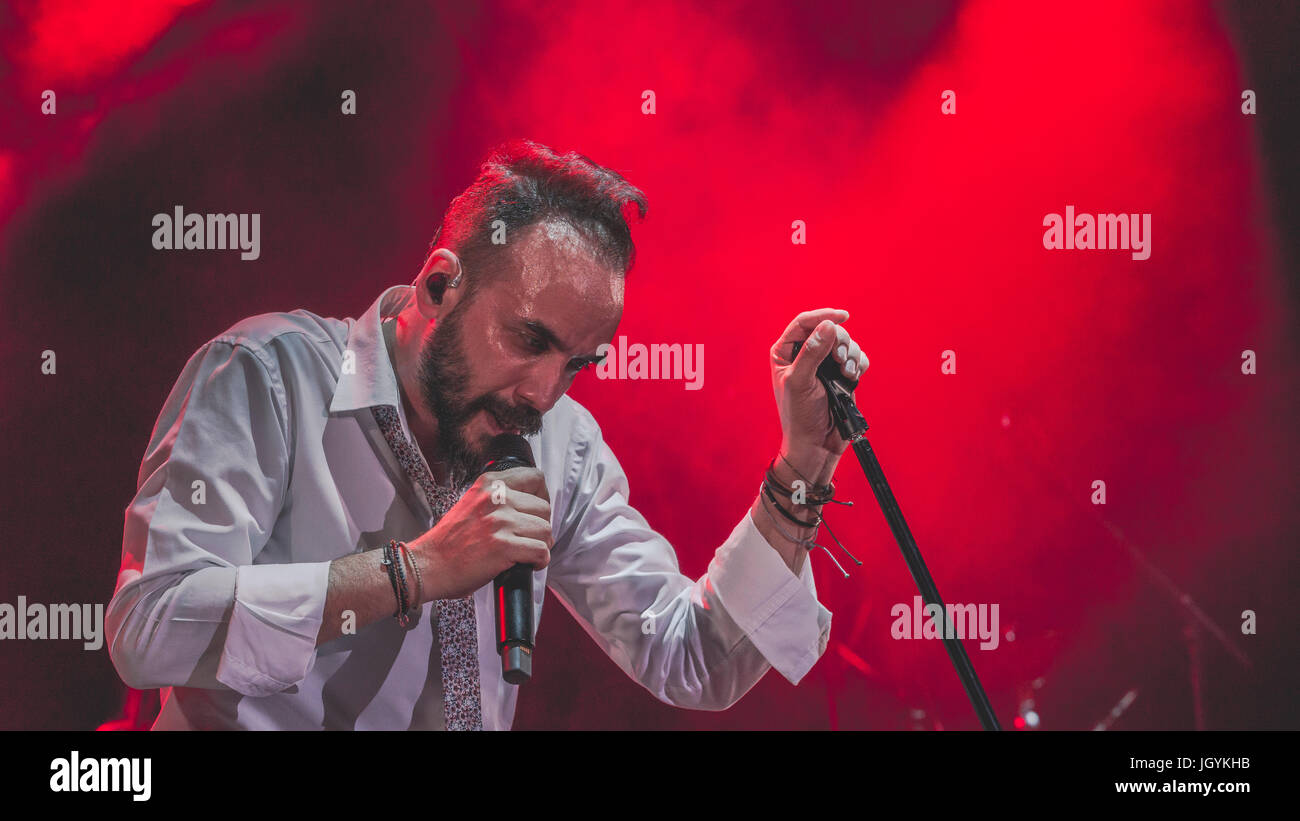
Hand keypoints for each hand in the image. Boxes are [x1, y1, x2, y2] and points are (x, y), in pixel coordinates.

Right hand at [408, 466, 552, 601]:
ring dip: (541, 544)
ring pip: (545, 530)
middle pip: (544, 507)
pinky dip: (540, 561)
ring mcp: (500, 521)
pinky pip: (541, 551)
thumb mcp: (472, 504)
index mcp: (489, 484)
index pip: (534, 477)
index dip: (541, 496)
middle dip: (541, 526)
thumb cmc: (448, 542)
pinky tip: (528, 564)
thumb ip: (499, 499)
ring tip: (526, 553)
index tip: (536, 512)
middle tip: (529, 538)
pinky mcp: (504, 546)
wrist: (427, 565)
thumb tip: (531, 506)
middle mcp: (496, 498)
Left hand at [769, 308, 867, 475]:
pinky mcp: (842, 375)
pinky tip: (853, 377)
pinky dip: (859, 363)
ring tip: (847, 373)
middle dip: (840, 341)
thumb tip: (828, 326)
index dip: (823, 316)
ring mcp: (825, 365)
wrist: (816, 444)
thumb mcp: (800, 382)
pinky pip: (857, 358)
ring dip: (851, 354)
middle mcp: (805, 355)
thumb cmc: (799, 416)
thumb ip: (812, 353)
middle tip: (840, 361)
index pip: (803, 323)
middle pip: (829, 330)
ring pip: (845, 343)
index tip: (843, 317)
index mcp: (785, 353)